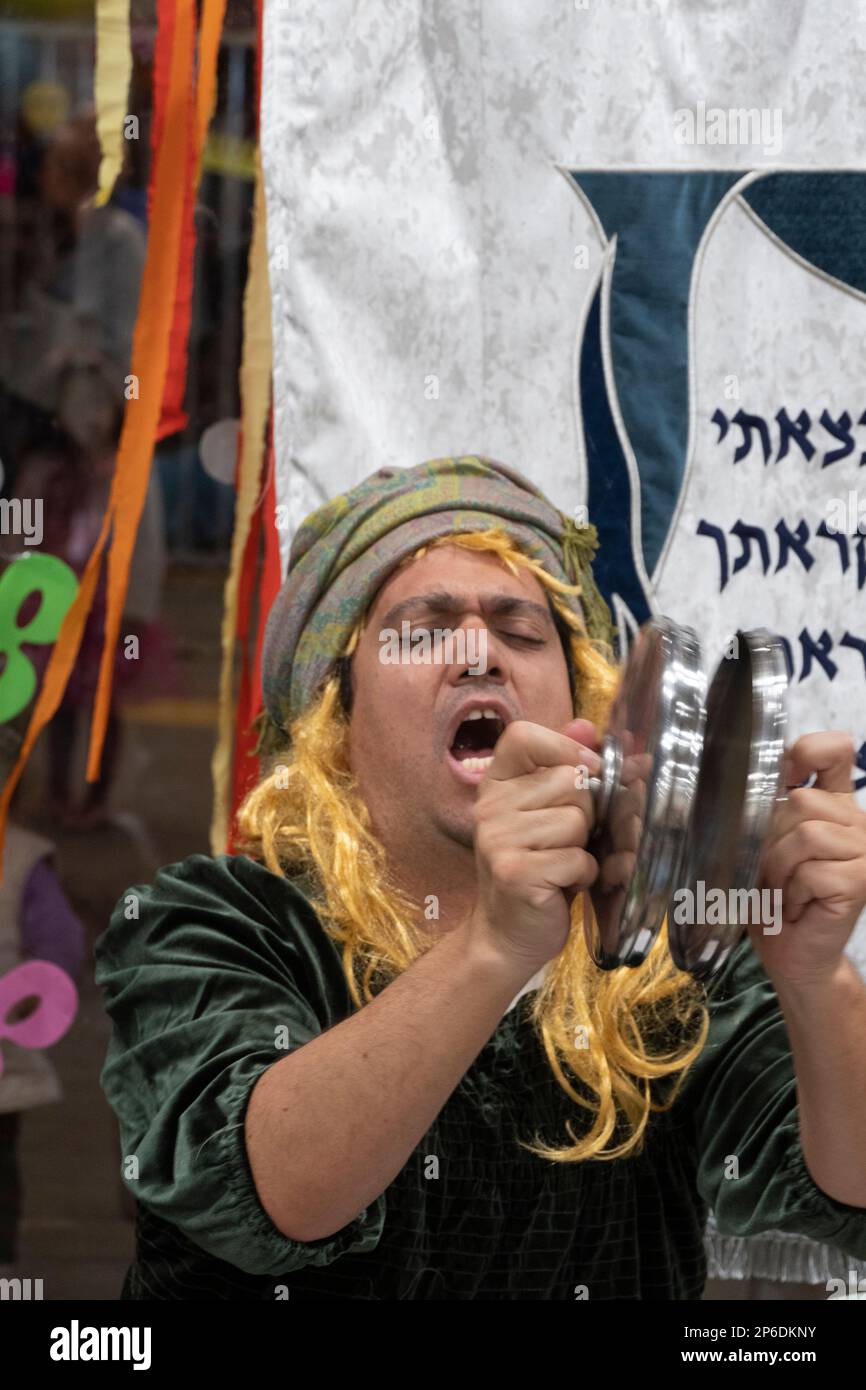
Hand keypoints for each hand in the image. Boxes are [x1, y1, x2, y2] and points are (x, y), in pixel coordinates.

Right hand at [464, 716, 600, 974]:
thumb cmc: (537, 868)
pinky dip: (583, 875)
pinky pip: (578, 858)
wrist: (508, 934)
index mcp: (495, 784)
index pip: (523, 735)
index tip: (584, 770)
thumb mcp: (548, 812)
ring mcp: (498, 840)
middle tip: (565, 839)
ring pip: (578, 821)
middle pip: (570, 781)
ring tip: (562, 863)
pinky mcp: (516, 873)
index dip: (563, 746)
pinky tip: (563, 885)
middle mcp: (489, 807)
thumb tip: (588, 725)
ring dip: (584, 847)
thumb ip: (565, 765)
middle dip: (585, 812)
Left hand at [751, 731, 865, 986]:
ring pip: (806, 834)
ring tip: (783, 891)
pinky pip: (811, 871)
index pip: (834, 750)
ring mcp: (864, 850)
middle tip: (775, 873)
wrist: (790, 952)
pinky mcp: (860, 880)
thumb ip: (770, 807)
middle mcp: (856, 821)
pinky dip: (791, 893)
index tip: (786, 774)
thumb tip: (755, 777)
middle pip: (802, 800)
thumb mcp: (764, 844)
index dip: (807, 751)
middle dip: (773, 840)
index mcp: (833, 804)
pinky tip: (796, 907)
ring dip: (779, 868)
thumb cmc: (773, 897)